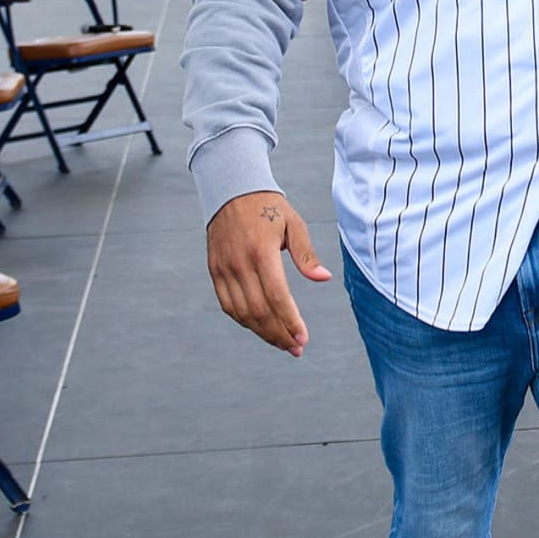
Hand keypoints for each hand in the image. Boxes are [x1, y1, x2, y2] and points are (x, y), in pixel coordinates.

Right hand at [206, 189, 330, 355]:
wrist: (231, 190)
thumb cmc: (269, 207)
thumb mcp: (293, 224)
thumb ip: (306, 255)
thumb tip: (324, 279)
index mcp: (261, 252)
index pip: (277, 297)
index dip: (290, 321)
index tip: (303, 338)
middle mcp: (240, 263)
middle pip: (259, 311)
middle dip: (279, 334)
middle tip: (296, 347)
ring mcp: (224, 268)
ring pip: (242, 313)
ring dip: (262, 332)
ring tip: (281, 342)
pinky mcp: (214, 270)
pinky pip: (228, 304)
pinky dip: (243, 320)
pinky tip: (260, 327)